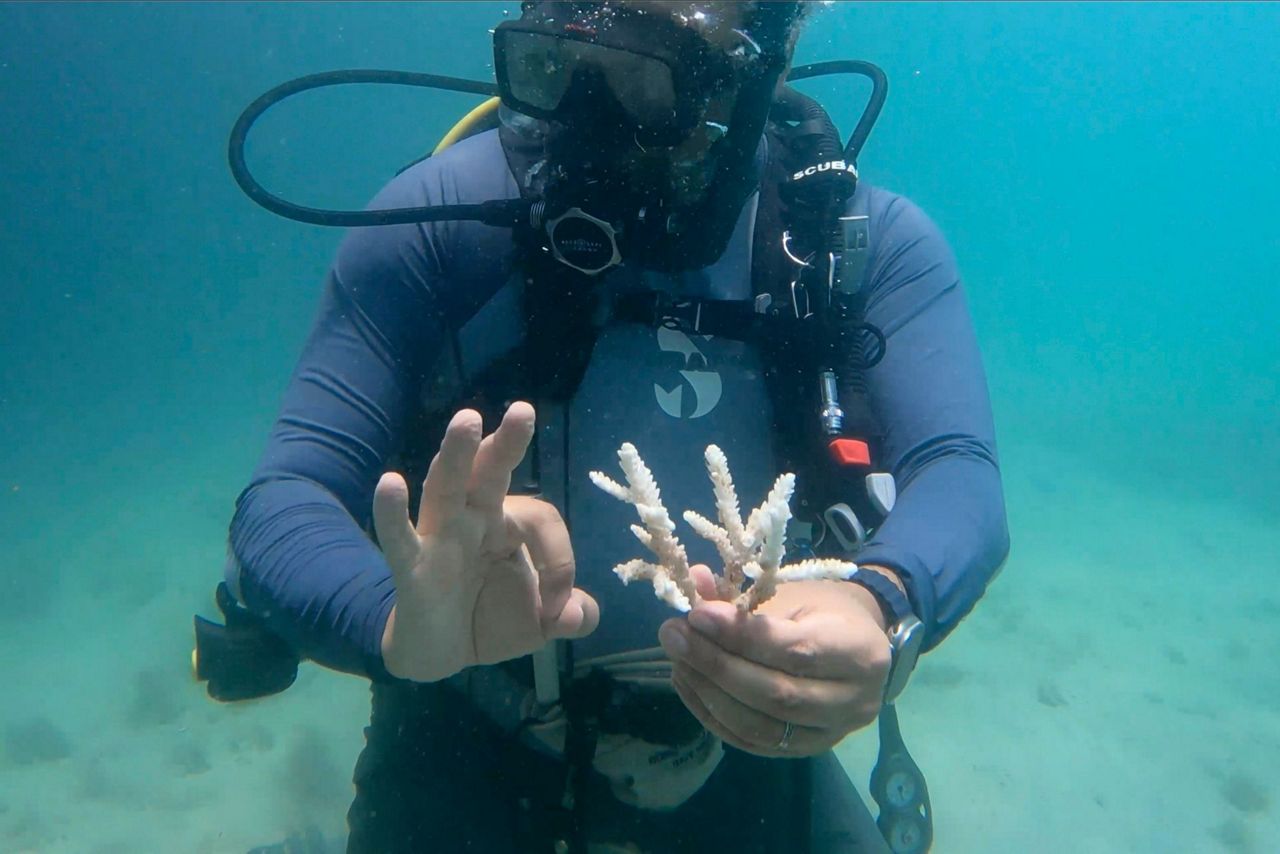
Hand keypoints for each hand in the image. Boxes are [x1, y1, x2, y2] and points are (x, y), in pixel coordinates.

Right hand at [375, 401, 598, 681]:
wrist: (438, 655)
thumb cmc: (489, 619)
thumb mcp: (539, 621)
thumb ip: (570, 615)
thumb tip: (580, 614)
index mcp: (507, 523)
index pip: (540, 518)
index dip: (559, 560)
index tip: (559, 607)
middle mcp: (473, 518)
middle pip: (490, 472)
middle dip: (507, 442)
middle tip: (525, 410)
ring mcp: (439, 537)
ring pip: (447, 486)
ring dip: (457, 454)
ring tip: (467, 419)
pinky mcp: (410, 566)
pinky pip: (400, 536)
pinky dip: (392, 512)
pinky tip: (390, 483)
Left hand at [659, 573, 891, 756]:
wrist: (857, 645)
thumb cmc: (824, 610)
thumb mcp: (791, 592)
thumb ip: (742, 596)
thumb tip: (693, 582)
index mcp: (859, 652)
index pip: (795, 650)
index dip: (741, 636)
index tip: (697, 615)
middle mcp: (853, 702)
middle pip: (776, 695)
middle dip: (716, 665)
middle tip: (673, 635)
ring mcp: (830, 734)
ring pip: (760, 726)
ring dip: (708, 693)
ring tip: (676, 658)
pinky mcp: (803, 751)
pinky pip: (750, 741)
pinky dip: (712, 714)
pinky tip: (688, 683)